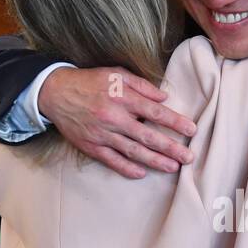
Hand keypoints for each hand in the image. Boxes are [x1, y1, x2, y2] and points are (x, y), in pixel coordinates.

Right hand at [39, 66, 195, 178]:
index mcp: (122, 97)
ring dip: (155, 161)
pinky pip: (112, 161)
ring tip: (173, 167)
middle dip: (171, 148)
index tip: (192, 130)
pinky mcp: (92, 147)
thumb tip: (164, 97)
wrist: (56, 93)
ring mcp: (102, 134)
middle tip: (189, 157)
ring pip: (134, 151)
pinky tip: (142, 173)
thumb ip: (142, 85)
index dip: (174, 122)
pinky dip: (127, 168)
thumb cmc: (90, 82)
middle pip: (148, 136)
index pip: (155, 111)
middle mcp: (114, 117)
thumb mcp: (116, 74)